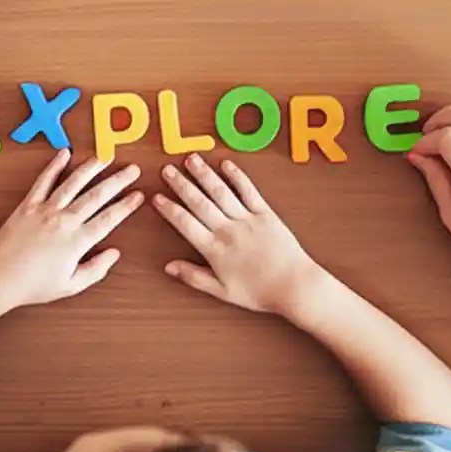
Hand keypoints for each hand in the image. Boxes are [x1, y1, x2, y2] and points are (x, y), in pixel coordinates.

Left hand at [0, 150, 142, 309]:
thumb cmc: (34, 286)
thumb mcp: (71, 285)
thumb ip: (96, 269)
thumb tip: (114, 253)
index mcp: (77, 242)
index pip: (109, 219)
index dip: (126, 206)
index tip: (138, 195)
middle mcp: (64, 221)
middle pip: (97, 196)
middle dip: (117, 181)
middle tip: (132, 169)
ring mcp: (45, 210)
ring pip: (73, 183)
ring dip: (91, 168)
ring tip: (105, 157)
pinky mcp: (28, 205)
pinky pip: (43, 181)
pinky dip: (54, 166)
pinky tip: (64, 154)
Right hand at [153, 154, 322, 316]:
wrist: (293, 285)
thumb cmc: (259, 292)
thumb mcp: (222, 291)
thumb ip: (194, 276)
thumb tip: (169, 267)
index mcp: (215, 250)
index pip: (185, 224)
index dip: (169, 209)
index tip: (156, 197)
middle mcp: (228, 230)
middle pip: (199, 203)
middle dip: (181, 185)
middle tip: (167, 170)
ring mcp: (247, 219)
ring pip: (221, 192)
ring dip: (204, 175)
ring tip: (191, 160)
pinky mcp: (265, 213)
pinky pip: (248, 191)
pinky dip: (237, 176)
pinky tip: (225, 164)